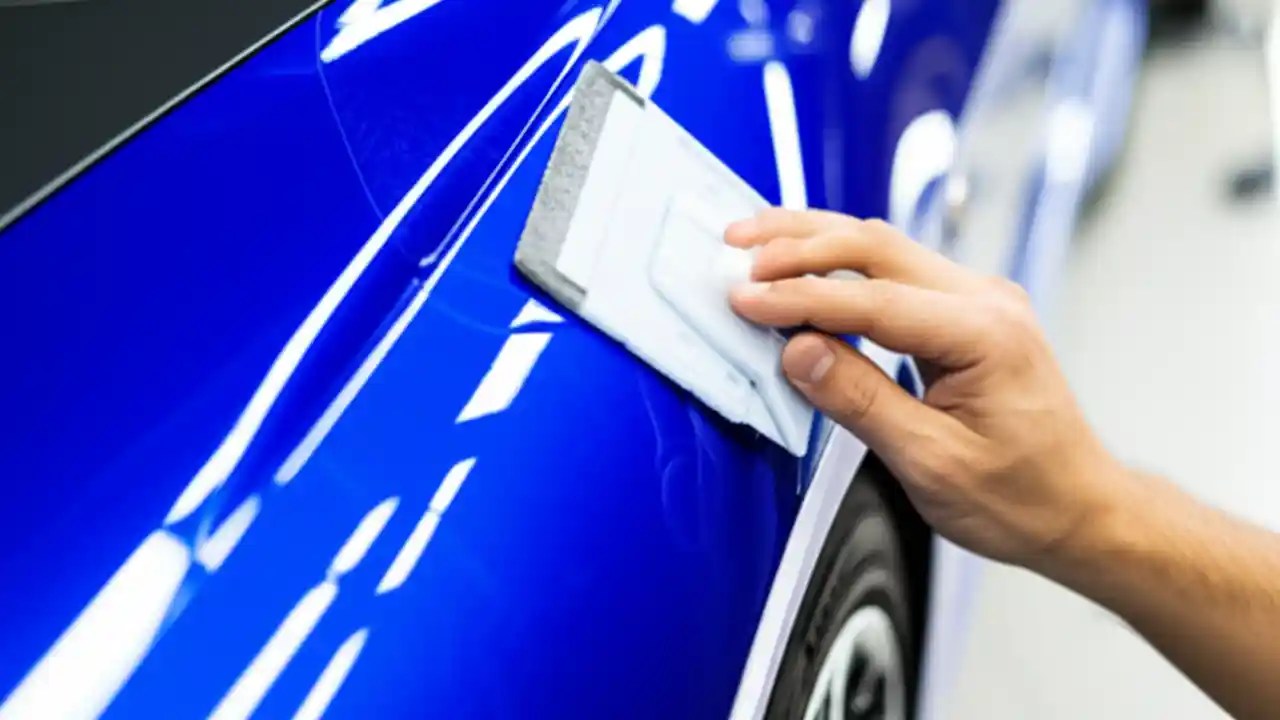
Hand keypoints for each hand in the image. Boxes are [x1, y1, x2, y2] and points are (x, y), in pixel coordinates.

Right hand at [726, 208, 1123, 571]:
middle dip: (799, 243)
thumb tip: (798, 352)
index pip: (872, 300)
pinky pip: (896, 270)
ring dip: (816, 241)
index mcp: (984, 334)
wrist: (1079, 507)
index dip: (800, 296)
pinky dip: (842, 263)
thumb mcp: (932, 463)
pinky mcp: (965, 311)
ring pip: (883, 247)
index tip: (745, 298)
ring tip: (756, 240)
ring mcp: (979, 299)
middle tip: (738, 248)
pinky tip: (805, 264)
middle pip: (876, 246)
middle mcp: (986, 300)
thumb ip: (860, 401)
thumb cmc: (1022, 497)